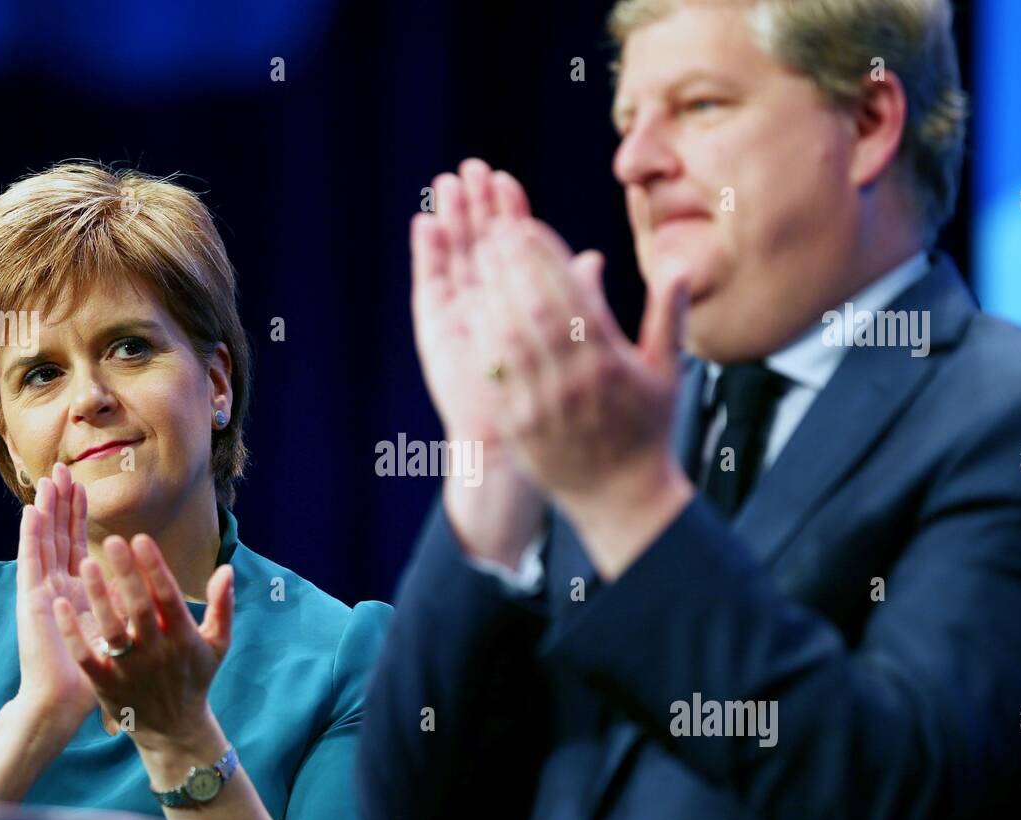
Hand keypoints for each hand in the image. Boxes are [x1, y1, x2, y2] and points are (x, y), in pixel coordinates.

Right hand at [14, 463, 119, 733]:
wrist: (65, 701)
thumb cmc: (96, 669)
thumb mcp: (119, 628)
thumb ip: (128, 603)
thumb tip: (145, 583)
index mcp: (76, 590)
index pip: (76, 542)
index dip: (78, 515)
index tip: (83, 486)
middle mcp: (56, 585)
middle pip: (57, 534)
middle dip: (60, 502)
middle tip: (62, 468)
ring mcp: (41, 591)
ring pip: (44, 541)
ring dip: (46, 510)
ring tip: (49, 479)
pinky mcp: (32, 601)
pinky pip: (32, 561)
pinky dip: (31, 536)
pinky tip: (32, 511)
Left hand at [51, 533, 233, 752]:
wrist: (174, 729)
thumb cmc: (196, 677)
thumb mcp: (218, 644)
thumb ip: (223, 606)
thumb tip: (226, 569)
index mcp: (183, 638)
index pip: (169, 598)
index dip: (155, 569)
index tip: (141, 539)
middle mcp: (156, 653)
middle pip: (139, 609)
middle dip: (126, 574)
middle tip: (112, 541)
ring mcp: (129, 670)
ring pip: (110, 629)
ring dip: (98, 596)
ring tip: (85, 564)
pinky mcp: (105, 684)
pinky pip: (86, 655)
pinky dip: (72, 633)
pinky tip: (60, 606)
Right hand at [413, 158, 546, 565]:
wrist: (523, 451)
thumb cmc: (557, 403)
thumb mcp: (579, 347)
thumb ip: (581, 303)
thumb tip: (594, 260)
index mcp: (523, 305)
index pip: (516, 249)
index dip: (511, 214)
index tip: (509, 179)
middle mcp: (488, 307)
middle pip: (480, 246)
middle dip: (477, 208)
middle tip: (473, 166)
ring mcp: (462, 319)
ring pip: (456, 260)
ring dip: (451, 221)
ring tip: (447, 183)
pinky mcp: (440, 335)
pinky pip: (434, 290)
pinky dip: (429, 257)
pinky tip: (427, 224)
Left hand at [471, 218, 695, 575]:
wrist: (622, 498)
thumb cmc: (647, 430)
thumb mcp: (666, 372)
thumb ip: (668, 316)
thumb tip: (680, 266)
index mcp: (611, 363)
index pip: (573, 297)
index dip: (546, 258)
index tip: (526, 226)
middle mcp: (575, 381)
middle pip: (536, 311)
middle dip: (513, 266)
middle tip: (493, 229)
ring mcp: (543, 405)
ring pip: (510, 339)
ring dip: (491, 295)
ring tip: (477, 259)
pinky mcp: (518, 424)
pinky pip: (495, 375)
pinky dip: (484, 339)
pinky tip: (474, 309)